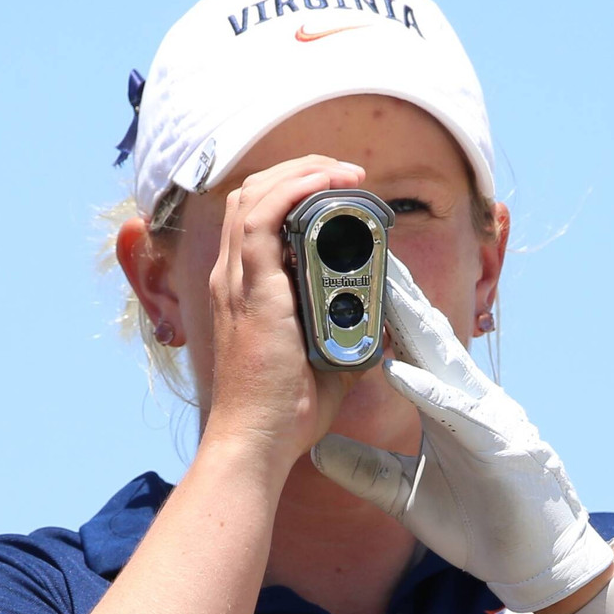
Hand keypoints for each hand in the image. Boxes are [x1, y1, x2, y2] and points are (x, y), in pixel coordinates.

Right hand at [204, 155, 366, 470]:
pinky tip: (326, 186)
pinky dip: (295, 191)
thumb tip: (382, 325)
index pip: (255, 216)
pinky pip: (264, 217)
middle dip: (301, 172)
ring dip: (303, 174)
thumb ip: (346, 337)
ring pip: (256, 194)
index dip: (293, 192)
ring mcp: (236, 281)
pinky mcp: (250, 289)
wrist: (255, 441)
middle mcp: (232, 278)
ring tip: (345, 175)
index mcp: (242, 290)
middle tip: (348, 177)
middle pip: (252, 193)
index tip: (340, 194)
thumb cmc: (283, 414)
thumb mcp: (323, 362)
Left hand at [311, 255, 613, 612]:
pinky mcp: (500, 447)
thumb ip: (364, 470)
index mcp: (445, 403)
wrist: (532, 562)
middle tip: (360, 242)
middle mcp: (466, 399)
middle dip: (395, 290)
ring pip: (444, 361)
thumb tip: (317, 450)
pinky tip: (401, 372)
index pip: (408, 344)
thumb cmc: (478, 522)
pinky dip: (431, 392)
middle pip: (426, 335)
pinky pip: (460, 414)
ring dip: (412, 324)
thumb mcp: (405, 495)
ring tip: (378, 286)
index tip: (344, 268)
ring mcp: (487, 418)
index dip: (379, 308)